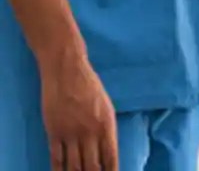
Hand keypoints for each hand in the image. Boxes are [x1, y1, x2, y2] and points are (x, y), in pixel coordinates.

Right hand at [40, 49, 118, 170]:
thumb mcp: (106, 106)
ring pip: (74, 165)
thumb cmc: (89, 86)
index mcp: (107, 125)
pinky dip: (58, 169)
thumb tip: (106, 150)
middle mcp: (90, 132)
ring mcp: (70, 133)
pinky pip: (56, 158)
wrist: (67, 71)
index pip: (111, 157)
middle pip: (92, 166)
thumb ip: (106, 128)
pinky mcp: (54, 132)